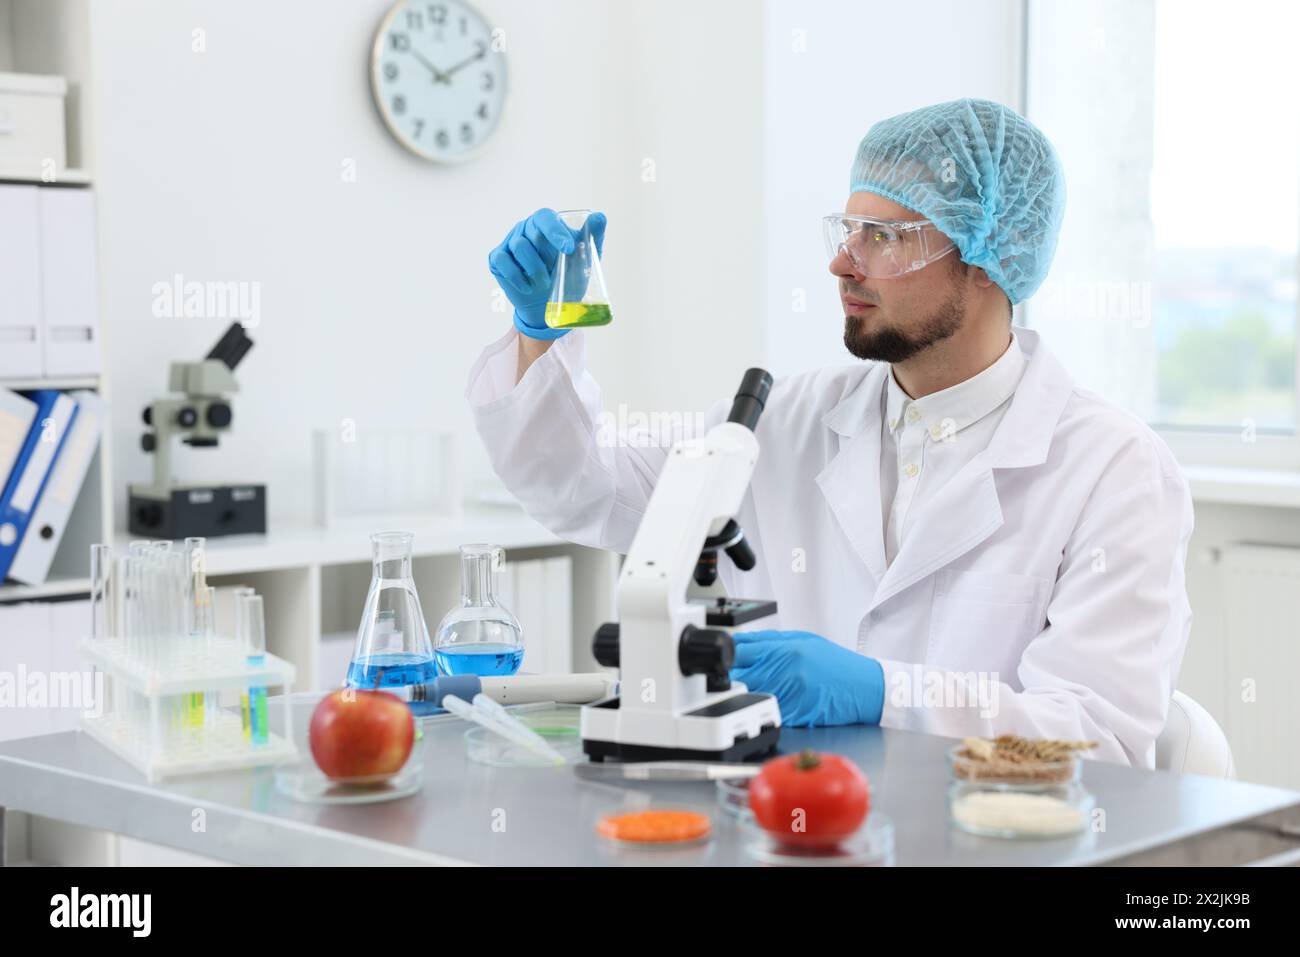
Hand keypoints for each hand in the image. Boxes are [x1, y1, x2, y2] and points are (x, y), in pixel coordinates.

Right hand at [487, 208, 607, 340]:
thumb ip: (592, 236)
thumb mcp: (584, 259)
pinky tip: (528, 287)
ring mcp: (510, 242)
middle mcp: (525, 229)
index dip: (556, 231)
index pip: (546, 217)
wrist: (546, 305)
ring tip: (544, 283)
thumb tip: (600, 217)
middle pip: (532, 231)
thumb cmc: (566, 277)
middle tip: (554, 274)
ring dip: (534, 269)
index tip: (569, 249)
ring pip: (520, 246)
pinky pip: (503, 261)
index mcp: (545, 224)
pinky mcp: (497, 259)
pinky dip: (517, 277)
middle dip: (546, 255)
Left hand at [730, 630, 884, 727]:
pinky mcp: (794, 714)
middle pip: (740, 675)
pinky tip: (765, 706)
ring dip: (744, 695)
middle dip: (731, 677)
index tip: (722, 659)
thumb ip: (768, 641)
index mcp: (785, 649)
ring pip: (750, 696)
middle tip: (727, 679)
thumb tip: (738, 642)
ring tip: (746, 692)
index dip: (726, 656)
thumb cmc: (835, 664)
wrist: (864, 687)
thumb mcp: (802, 640)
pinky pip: (768, 713)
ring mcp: (789, 693)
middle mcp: (785, 670)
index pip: (740, 651)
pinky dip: (762, 710)